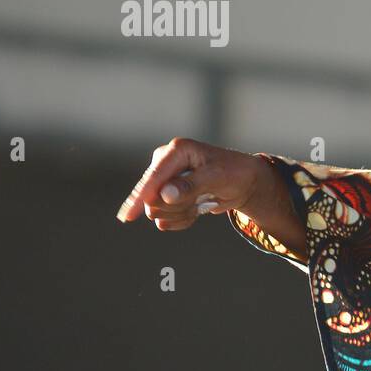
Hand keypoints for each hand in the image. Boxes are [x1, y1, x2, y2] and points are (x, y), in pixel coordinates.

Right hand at [115, 136, 266, 230]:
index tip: (128, 216)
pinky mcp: (165, 196)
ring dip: (181, 213)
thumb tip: (164, 194)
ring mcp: (163, 181)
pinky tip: (195, 210)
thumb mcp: (217, 177)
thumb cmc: (233, 173)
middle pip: (153, 199)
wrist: (243, 182)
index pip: (153, 177)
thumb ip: (191, 185)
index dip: (140, 197)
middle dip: (177, 207)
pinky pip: (164, 219)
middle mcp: (164, 164)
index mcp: (175, 151)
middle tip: (200, 199)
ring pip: (157, 211)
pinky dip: (182, 219)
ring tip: (201, 201)